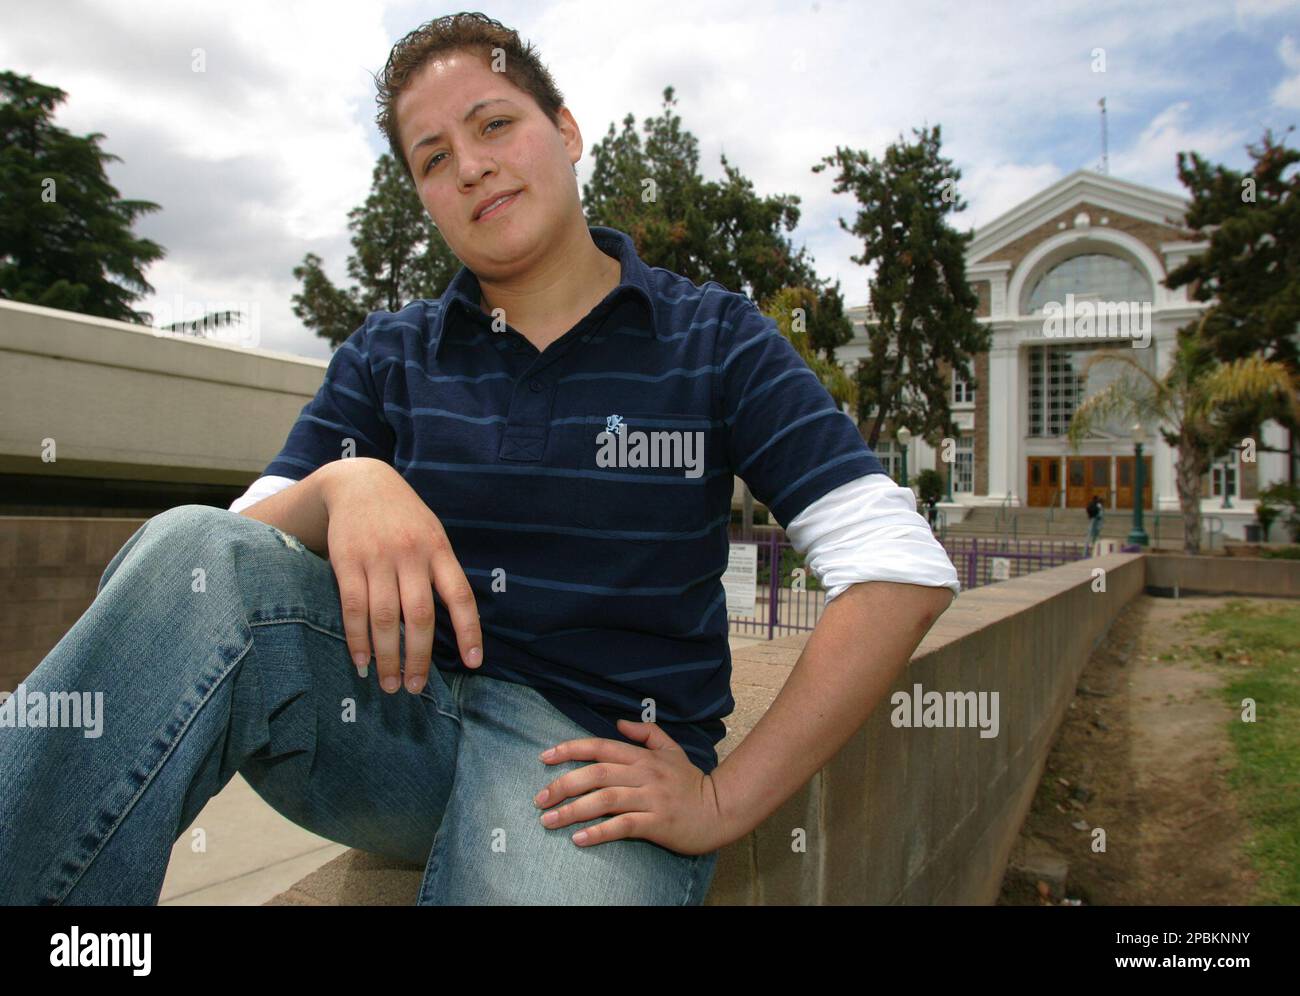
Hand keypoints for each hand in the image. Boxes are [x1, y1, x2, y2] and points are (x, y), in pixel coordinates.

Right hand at [319, 457, 482, 694]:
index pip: (459, 595)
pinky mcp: (347, 561)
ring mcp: (377, 558)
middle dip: (418, 657)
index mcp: (439, 549)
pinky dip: (357, 639)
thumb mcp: (432, 533)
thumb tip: (453, 623)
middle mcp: (410, 554)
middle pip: (419, 615)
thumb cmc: (403, 517)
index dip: (468, 631)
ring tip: (389, 684)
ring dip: (386, 656)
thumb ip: (441, 572)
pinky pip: (353, 608)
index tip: (474, 662)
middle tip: (415, 688)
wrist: (359, 482)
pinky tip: (361, 660)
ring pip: (384, 617)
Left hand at [532, 718, 727, 855]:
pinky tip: (579, 839)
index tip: (544, 758)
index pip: (600, 747)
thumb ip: (646, 733)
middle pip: (596, 774)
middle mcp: (644, 774)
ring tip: (549, 821)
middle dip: (562, 785)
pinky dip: (599, 832)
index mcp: (643, 756)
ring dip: (572, 810)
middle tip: (539, 800)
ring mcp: (651, 798)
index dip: (570, 750)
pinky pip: (623, 826)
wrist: (720, 809)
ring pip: (604, 800)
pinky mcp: (657, 823)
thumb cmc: (691, 782)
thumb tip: (618, 721)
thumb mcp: (672, 749)